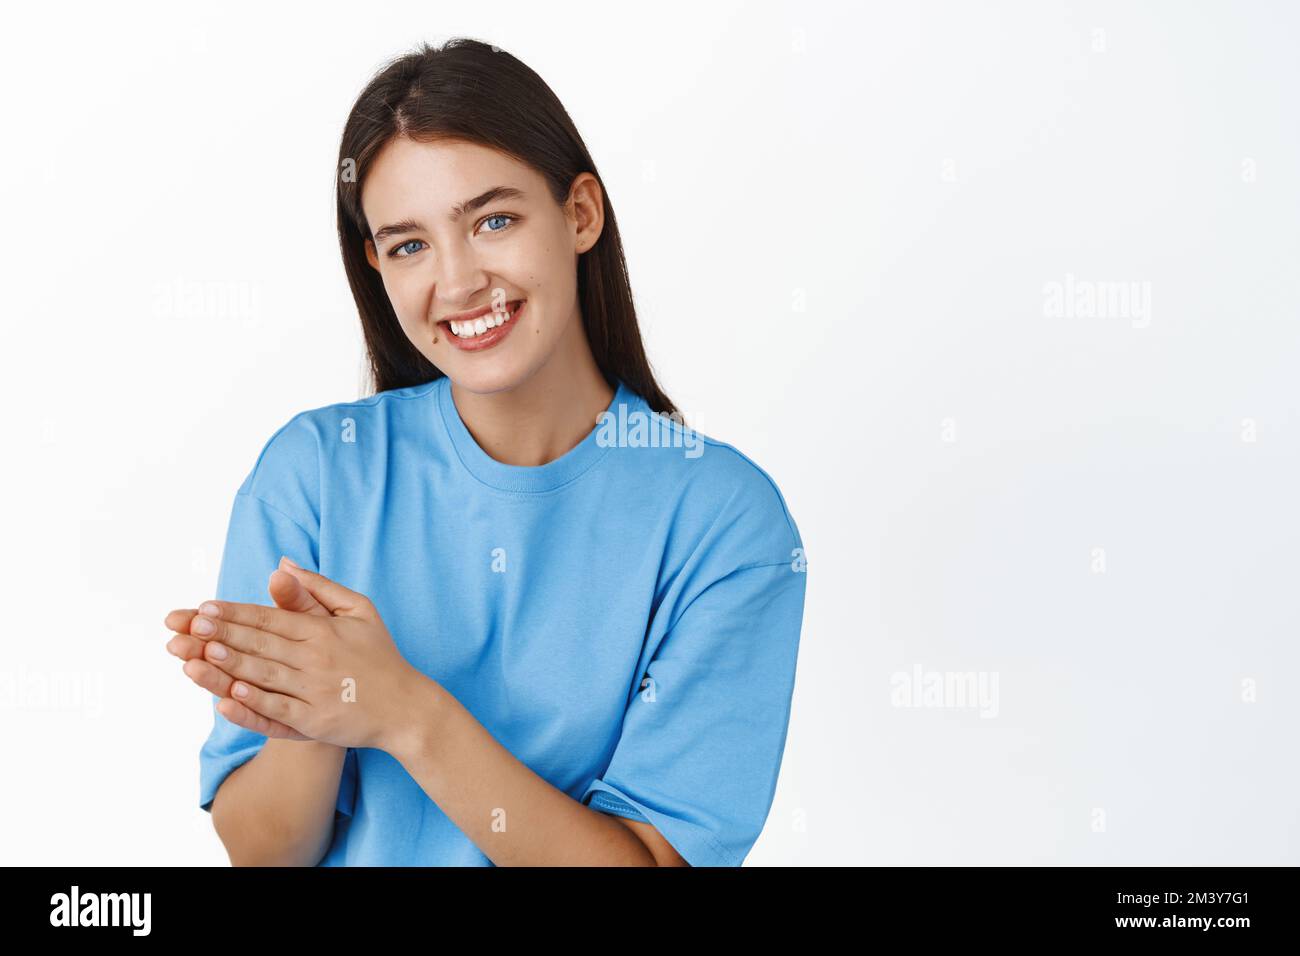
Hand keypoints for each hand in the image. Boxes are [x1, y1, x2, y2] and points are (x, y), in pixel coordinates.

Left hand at [178, 560, 424, 750]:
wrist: (405, 706)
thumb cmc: (379, 655)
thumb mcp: (359, 610)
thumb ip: (319, 588)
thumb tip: (282, 564)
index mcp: (323, 630)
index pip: (271, 618)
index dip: (236, 614)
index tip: (205, 608)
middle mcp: (317, 658)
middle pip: (262, 644)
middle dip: (224, 635)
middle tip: (191, 627)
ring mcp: (315, 691)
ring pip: (265, 676)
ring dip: (230, 666)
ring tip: (199, 656)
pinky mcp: (315, 722)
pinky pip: (278, 712)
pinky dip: (254, 705)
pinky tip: (230, 697)